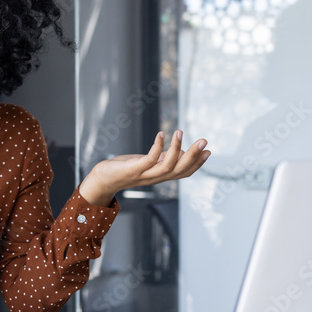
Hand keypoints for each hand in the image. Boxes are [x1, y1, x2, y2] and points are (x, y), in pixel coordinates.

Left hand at [79, 130, 210, 205]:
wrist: (103, 179)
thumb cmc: (125, 169)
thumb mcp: (147, 163)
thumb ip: (163, 159)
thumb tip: (181, 151)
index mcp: (160, 176)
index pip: (184, 172)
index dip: (197, 164)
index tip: (208, 151)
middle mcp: (155, 178)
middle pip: (180, 169)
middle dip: (194, 155)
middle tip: (204, 141)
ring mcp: (145, 174)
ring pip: (168, 166)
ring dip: (177, 148)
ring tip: (181, 131)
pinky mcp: (134, 169)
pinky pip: (149, 159)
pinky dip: (157, 146)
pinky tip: (161, 134)